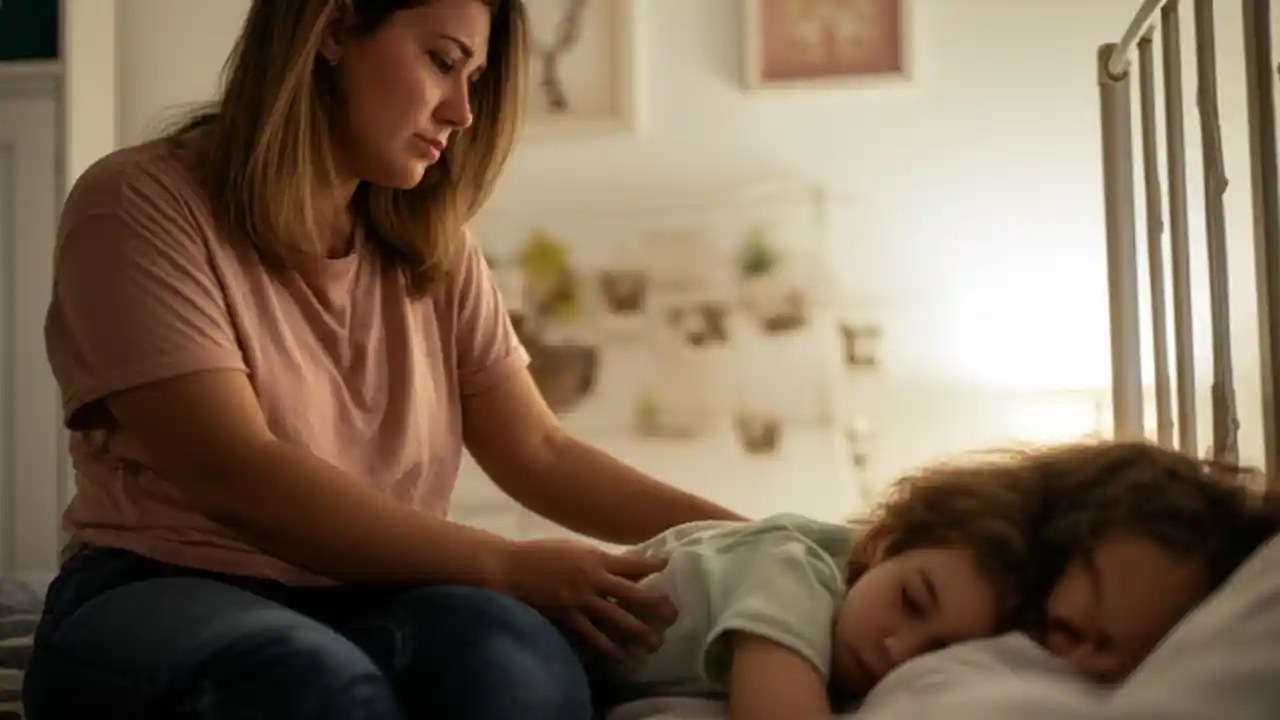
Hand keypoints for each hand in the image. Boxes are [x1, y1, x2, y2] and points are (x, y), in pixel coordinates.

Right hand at [498, 538, 676, 662]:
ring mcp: (580, 599)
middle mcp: (592, 578)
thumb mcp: (573, 549)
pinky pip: (591, 635)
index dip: (652, 565)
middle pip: (631, 593)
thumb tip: (622, 566)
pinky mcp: (567, 616)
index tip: (668, 566)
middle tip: (674, 615)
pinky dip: (607, 647)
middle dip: (654, 604)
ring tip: (655, 643)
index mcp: (594, 557)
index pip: (631, 562)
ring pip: (616, 618)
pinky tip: (620, 657)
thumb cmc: (541, 554)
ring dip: (637, 632)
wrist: (509, 568)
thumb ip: (596, 559)